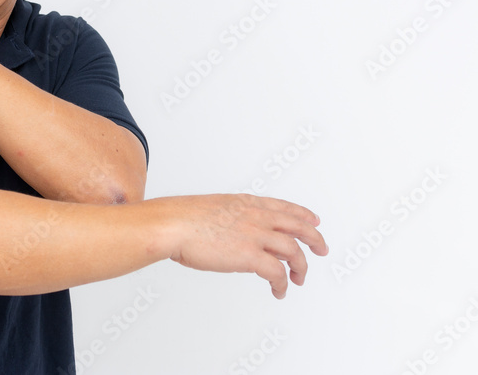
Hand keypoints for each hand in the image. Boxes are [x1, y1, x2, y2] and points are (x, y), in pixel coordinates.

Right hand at [156, 193, 327, 298]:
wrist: (171, 225)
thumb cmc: (181, 218)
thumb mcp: (213, 209)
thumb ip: (230, 218)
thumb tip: (234, 232)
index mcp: (246, 203)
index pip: (284, 207)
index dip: (303, 215)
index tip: (313, 220)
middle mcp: (256, 216)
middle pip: (299, 227)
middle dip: (315, 238)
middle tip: (322, 249)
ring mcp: (255, 235)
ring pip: (294, 251)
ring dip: (301, 267)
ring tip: (298, 279)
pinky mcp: (250, 256)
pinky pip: (277, 273)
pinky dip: (282, 284)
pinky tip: (279, 291)